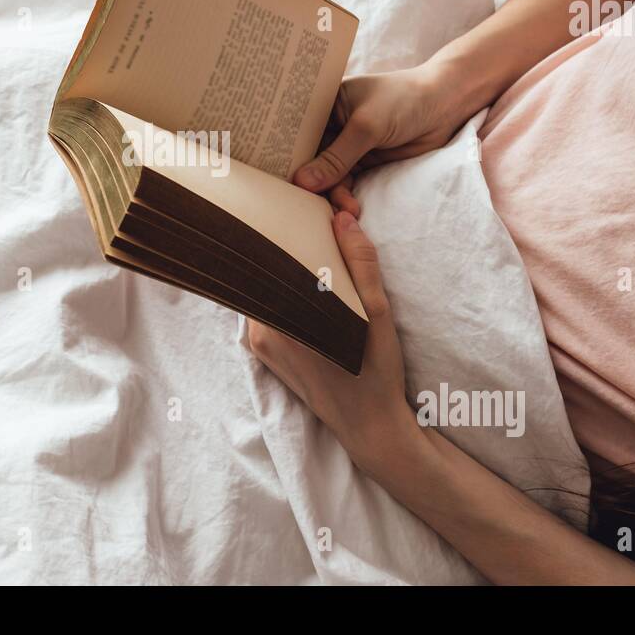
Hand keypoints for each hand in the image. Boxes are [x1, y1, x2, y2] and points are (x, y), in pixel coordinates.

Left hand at [246, 210, 420, 477]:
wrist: (370, 426)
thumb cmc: (375, 371)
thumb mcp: (376, 312)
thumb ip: (359, 263)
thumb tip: (341, 218)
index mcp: (278, 317)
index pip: (269, 255)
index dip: (286, 225)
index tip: (308, 209)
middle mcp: (258, 329)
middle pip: (267, 269)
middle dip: (292, 242)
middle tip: (323, 221)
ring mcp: (260, 343)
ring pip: (268, 288)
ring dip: (290, 267)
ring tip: (321, 246)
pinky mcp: (266, 353)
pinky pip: (271, 308)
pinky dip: (288, 291)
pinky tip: (314, 280)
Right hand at [293, 62, 466, 212]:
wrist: (446, 106)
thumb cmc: (404, 100)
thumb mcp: (366, 127)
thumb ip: (336, 157)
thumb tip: (302, 183)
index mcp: (323, 102)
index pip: (294, 129)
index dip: (283, 153)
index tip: (275, 178)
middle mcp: (329, 123)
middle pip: (307, 156)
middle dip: (307, 180)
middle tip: (306, 204)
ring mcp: (345, 144)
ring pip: (325, 174)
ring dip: (331, 193)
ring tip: (343, 209)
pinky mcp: (362, 161)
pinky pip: (344, 182)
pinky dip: (345, 196)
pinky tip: (350, 208)